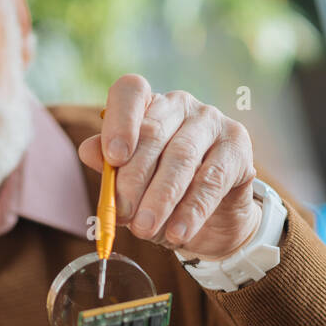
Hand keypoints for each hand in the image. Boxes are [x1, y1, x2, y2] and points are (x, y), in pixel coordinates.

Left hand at [79, 75, 260, 259]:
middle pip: (152, 133)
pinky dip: (192, 210)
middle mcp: (179, 105)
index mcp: (147, 106)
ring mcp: (211, 121)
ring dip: (160, 198)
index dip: (119, 121)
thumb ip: (110, 170)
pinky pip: (212, 179)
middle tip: (122, 214)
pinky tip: (177, 233)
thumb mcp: (131, 186)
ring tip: (145, 229)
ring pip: (181, 157)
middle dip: (133, 179)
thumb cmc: (162, 195)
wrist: (211, 220)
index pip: (130, 92)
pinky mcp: (238, 146)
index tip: (112, 157)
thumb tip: (87, 151)